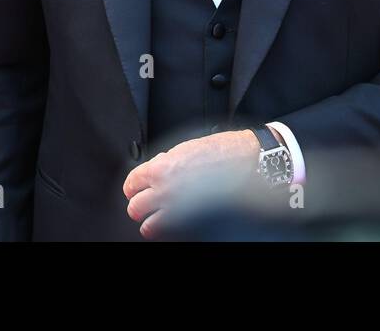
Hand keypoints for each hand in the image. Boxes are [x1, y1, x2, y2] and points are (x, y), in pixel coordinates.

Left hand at [122, 130, 259, 239]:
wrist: (247, 161)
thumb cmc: (222, 151)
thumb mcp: (186, 147)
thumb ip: (165, 161)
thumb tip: (154, 170)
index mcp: (162, 169)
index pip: (132, 183)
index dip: (132, 188)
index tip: (134, 190)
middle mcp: (167, 190)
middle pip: (135, 207)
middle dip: (138, 206)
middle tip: (143, 205)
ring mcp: (180, 208)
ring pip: (148, 226)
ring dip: (150, 223)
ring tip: (154, 221)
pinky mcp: (194, 220)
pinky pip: (171, 231)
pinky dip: (169, 229)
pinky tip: (173, 224)